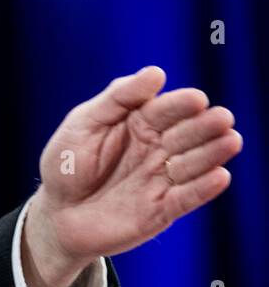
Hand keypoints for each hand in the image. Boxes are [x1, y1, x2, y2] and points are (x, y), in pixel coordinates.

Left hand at [23, 66, 241, 286]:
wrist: (55, 214)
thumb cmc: (67, 164)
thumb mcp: (84, 124)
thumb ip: (118, 98)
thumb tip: (156, 72)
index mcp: (140, 123)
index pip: (165, 109)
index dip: (180, 104)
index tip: (196, 99)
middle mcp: (157, 149)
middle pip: (185, 134)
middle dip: (204, 126)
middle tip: (221, 118)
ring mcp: (161, 179)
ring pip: (193, 164)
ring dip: (211, 153)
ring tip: (230, 141)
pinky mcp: (162, 210)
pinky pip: (186, 198)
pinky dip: (203, 188)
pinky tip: (219, 176)